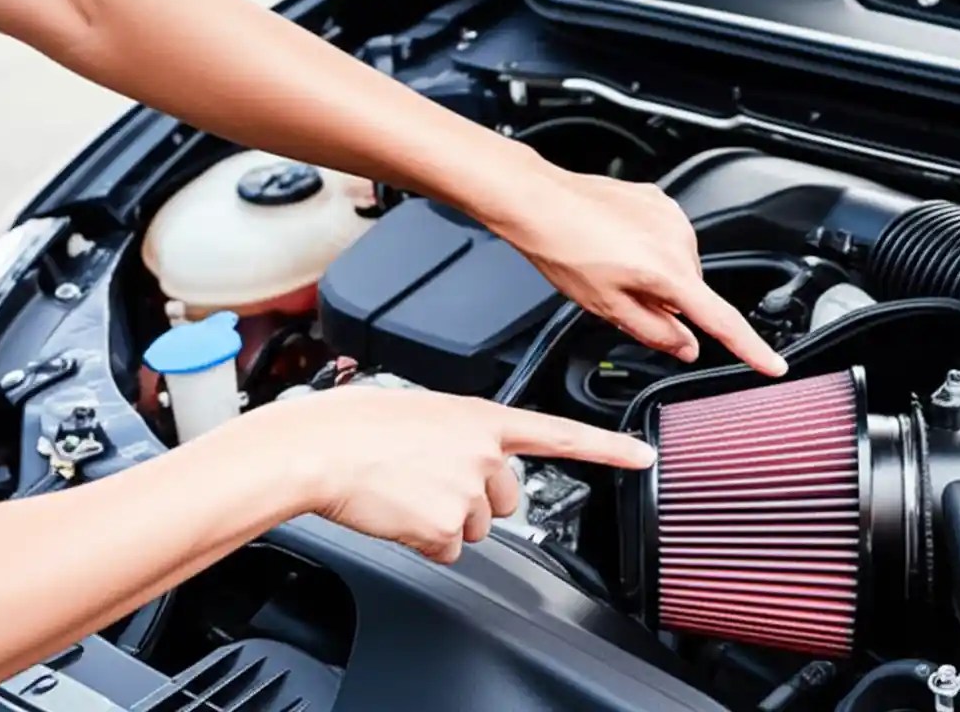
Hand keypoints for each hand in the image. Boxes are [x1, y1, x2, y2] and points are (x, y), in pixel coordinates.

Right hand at [210, 385, 654, 562]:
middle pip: (505, 498)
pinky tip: (397, 513)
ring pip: (473, 527)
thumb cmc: (355, 424)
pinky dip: (421, 540)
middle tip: (428, 482)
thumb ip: (460, 433)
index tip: (643, 455)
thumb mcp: (422, 410)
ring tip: (405, 491)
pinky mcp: (445, 528)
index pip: (560, 434)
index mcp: (481, 417)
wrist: (317, 448)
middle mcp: (484, 453)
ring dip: (443, 518)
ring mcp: (468, 492)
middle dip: (474, 498)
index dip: (608, 447)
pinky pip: (445, 549)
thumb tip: (467, 459)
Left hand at [482, 168, 787, 376]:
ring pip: (679, 267)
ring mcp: (670, 216)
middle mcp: (677, 240)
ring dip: (657, 277)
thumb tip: (685, 348)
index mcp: (668, 273)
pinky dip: (649, 251)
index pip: (721, 320)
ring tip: (612, 267)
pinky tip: (616, 247)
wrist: (539, 201)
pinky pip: (666, 239)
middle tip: (624, 299)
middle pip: (691, 293)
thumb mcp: (606, 307)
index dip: (750, 348)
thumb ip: (654, 333)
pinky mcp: (659, 200)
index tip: (773, 365)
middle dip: (667, 305)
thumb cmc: (563, 249)